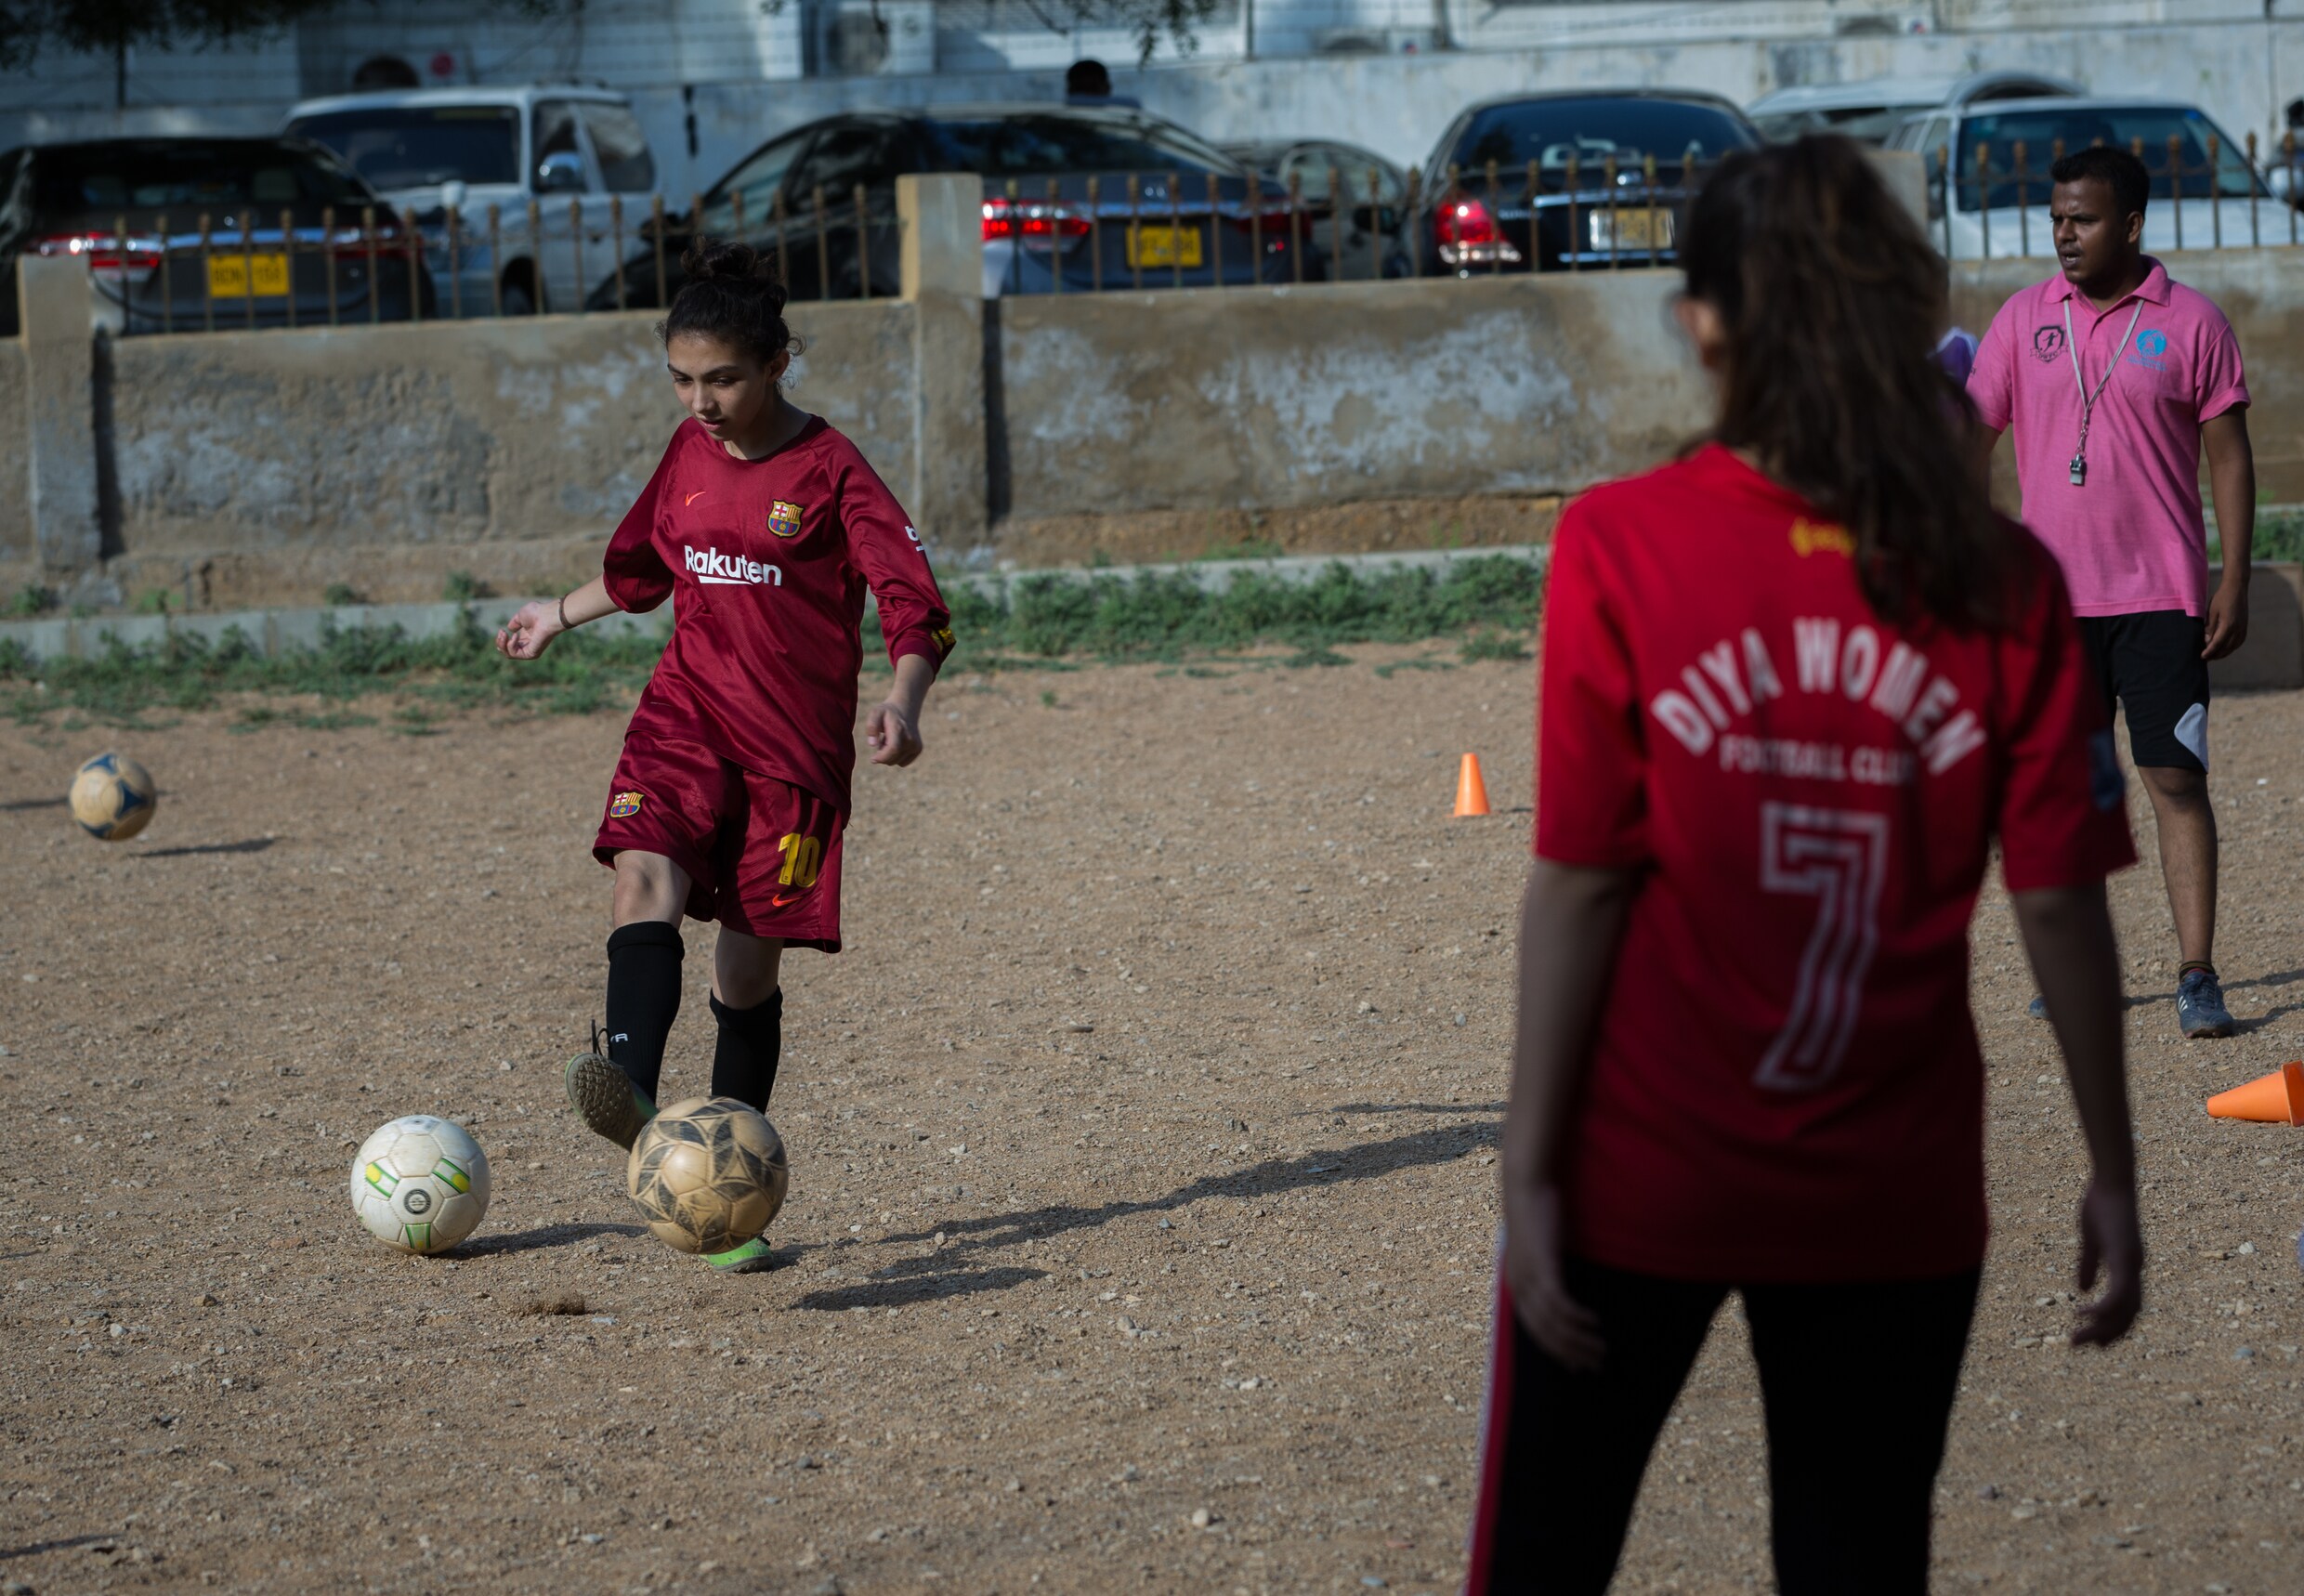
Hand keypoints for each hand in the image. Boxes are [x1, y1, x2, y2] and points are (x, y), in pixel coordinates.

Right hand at [496, 599, 562, 660]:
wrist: (547, 615)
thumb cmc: (537, 613)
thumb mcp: (520, 617)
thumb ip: (514, 623)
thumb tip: (510, 629)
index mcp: (526, 638)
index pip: (509, 645)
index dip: (501, 639)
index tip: (502, 630)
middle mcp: (528, 646)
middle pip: (507, 651)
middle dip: (500, 642)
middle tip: (502, 632)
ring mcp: (530, 651)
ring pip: (509, 654)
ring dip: (502, 644)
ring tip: (504, 634)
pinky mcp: (531, 654)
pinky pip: (514, 654)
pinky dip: (511, 645)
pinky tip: (515, 636)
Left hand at [865, 698, 922, 766]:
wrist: (906, 708)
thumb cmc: (887, 712)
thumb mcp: (875, 713)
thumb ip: (871, 726)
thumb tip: (872, 744)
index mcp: (899, 729)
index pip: (893, 749)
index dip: (882, 757)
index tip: (872, 759)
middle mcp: (910, 738)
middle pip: (893, 759)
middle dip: (882, 755)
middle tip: (880, 741)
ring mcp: (916, 745)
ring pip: (896, 762)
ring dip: (889, 755)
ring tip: (889, 740)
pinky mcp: (918, 749)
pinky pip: (902, 762)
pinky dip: (896, 757)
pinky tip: (896, 744)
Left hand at [1502, 1181, 1603, 1371]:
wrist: (1526, 1184)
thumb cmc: (1537, 1211)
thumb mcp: (1541, 1244)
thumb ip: (1550, 1264)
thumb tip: (1565, 1278)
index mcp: (1518, 1284)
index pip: (1536, 1331)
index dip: (1557, 1351)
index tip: (1577, 1366)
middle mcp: (1519, 1286)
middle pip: (1544, 1334)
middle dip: (1570, 1354)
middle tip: (1594, 1367)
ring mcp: (1529, 1277)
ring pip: (1553, 1324)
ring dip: (1578, 1341)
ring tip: (1600, 1351)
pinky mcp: (1542, 1267)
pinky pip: (1560, 1304)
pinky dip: (1577, 1318)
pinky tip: (1594, 1323)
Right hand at [2072, 1177, 2142, 1347]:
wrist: (2113, 1181)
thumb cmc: (2102, 1204)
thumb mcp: (2091, 1240)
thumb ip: (2089, 1265)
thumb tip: (2081, 1290)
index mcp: (2128, 1266)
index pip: (2127, 1307)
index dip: (2113, 1326)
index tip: (2094, 1341)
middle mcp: (2135, 1270)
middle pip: (2127, 1315)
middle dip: (2105, 1335)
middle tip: (2078, 1346)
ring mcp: (2132, 1265)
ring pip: (2123, 1310)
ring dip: (2101, 1328)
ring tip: (2076, 1337)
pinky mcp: (2124, 1258)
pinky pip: (2117, 1293)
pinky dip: (2102, 1308)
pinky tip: (2082, 1312)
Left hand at [2202, 576, 2248, 660]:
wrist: (2236, 588)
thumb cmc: (2221, 598)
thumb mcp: (2211, 612)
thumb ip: (2210, 628)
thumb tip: (2206, 641)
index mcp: (2228, 625)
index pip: (2217, 643)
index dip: (2209, 651)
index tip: (2202, 657)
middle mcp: (2238, 629)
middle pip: (2226, 648)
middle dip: (2215, 654)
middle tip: (2205, 658)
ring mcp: (2243, 628)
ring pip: (2233, 646)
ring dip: (2224, 653)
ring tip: (2213, 656)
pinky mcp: (2245, 626)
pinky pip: (2239, 642)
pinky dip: (2231, 648)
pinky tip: (2225, 649)